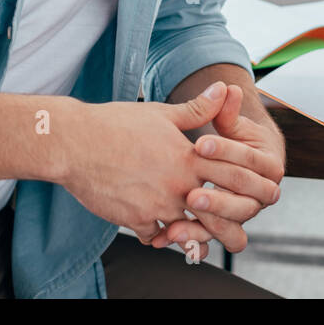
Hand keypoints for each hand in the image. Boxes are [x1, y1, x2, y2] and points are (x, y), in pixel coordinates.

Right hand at [59, 82, 280, 245]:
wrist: (75, 143)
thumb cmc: (117, 124)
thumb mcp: (162, 114)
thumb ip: (197, 110)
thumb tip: (224, 88)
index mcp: (189, 158)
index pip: (228, 175)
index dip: (239, 184)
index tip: (248, 191)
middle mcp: (178, 185)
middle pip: (214, 210)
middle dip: (224, 219)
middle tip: (234, 228)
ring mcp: (157, 206)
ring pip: (187, 228)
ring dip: (191, 230)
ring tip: (197, 234)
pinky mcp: (135, 220)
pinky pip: (155, 236)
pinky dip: (158, 234)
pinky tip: (160, 232)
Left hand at [153, 84, 285, 253]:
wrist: (236, 159)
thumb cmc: (233, 136)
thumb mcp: (230, 123)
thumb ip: (227, 111)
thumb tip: (227, 88)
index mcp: (270, 166)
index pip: (252, 161)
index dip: (227, 152)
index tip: (199, 144)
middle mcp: (263, 195)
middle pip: (246, 203)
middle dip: (218, 200)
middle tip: (192, 195)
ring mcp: (243, 214)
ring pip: (231, 229)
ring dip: (203, 228)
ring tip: (175, 226)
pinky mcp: (223, 227)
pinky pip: (210, 240)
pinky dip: (189, 241)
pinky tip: (165, 237)